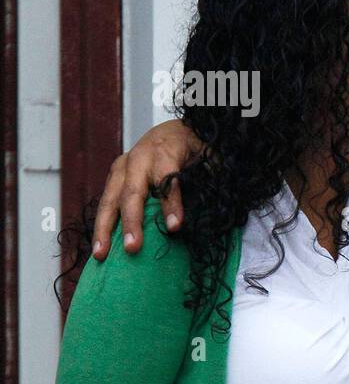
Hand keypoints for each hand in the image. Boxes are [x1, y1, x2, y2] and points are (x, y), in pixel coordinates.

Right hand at [92, 119, 202, 259]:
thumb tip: (212, 209)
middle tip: (133, 248)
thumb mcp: (209, 157)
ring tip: (101, 255)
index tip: (176, 227)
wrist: (175, 129)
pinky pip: (106, 203)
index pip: (167, 178)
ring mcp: (123, 167)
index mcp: (165, 150)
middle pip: (133, 192)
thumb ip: (209, 177)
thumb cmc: (195, 147)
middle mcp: (139, 158)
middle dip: (131, 222)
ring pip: (111, 199)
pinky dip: (102, 225)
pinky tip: (100, 248)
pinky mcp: (115, 177)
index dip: (171, 203)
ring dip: (104, 228)